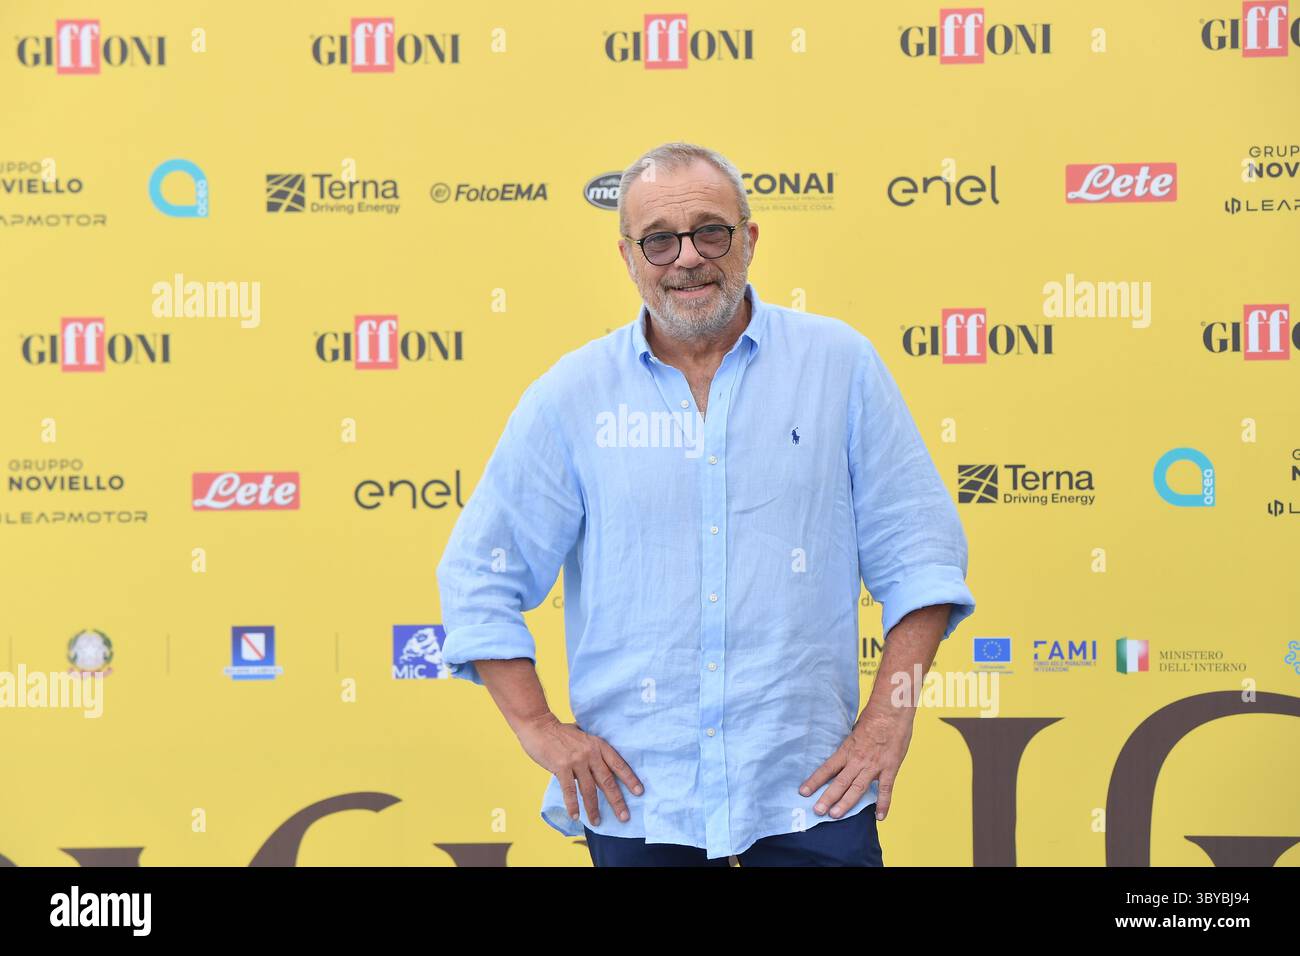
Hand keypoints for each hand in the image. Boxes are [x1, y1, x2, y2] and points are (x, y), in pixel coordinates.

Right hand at [515, 713, 642, 826]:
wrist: (539, 725)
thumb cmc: (561, 733)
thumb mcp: (583, 737)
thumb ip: (593, 750)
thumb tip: (603, 766)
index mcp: (598, 745)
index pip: (618, 764)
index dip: (630, 779)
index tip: (639, 792)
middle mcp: (590, 753)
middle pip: (607, 781)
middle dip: (617, 801)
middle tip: (625, 817)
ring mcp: (576, 760)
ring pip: (589, 789)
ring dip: (593, 808)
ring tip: (597, 822)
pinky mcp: (561, 766)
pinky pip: (569, 790)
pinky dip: (572, 804)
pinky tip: (575, 816)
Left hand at [798, 705, 914, 820]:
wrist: (891, 712)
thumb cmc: (873, 718)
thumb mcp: (853, 731)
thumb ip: (849, 747)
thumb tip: (842, 756)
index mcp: (847, 750)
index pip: (827, 768)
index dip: (814, 781)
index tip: (803, 792)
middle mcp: (858, 760)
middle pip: (840, 783)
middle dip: (827, 798)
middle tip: (817, 811)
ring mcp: (874, 766)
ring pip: (857, 789)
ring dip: (846, 803)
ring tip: (835, 815)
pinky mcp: (890, 768)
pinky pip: (885, 790)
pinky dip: (883, 804)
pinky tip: (879, 817)